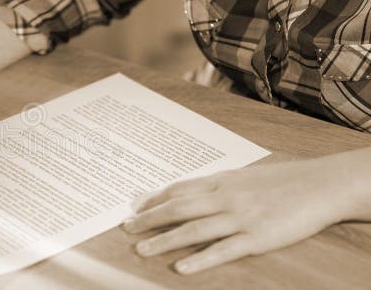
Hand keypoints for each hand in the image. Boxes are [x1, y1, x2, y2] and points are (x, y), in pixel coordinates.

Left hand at [122, 153, 370, 274]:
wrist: (320, 185)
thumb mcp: (244, 177)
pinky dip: (200, 259)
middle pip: (178, 209)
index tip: (133, 209)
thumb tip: (188, 191)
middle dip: (149, 220)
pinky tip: (182, 268)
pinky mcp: (257, 238)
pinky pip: (223, 250)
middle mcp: (224, 198)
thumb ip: (216, 185)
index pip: (178, 190)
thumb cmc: (282, 182)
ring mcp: (240, 218)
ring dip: (164, 241)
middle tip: (126, 229)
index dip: (154, 200)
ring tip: (141, 250)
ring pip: (193, 230)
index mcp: (221, 182)